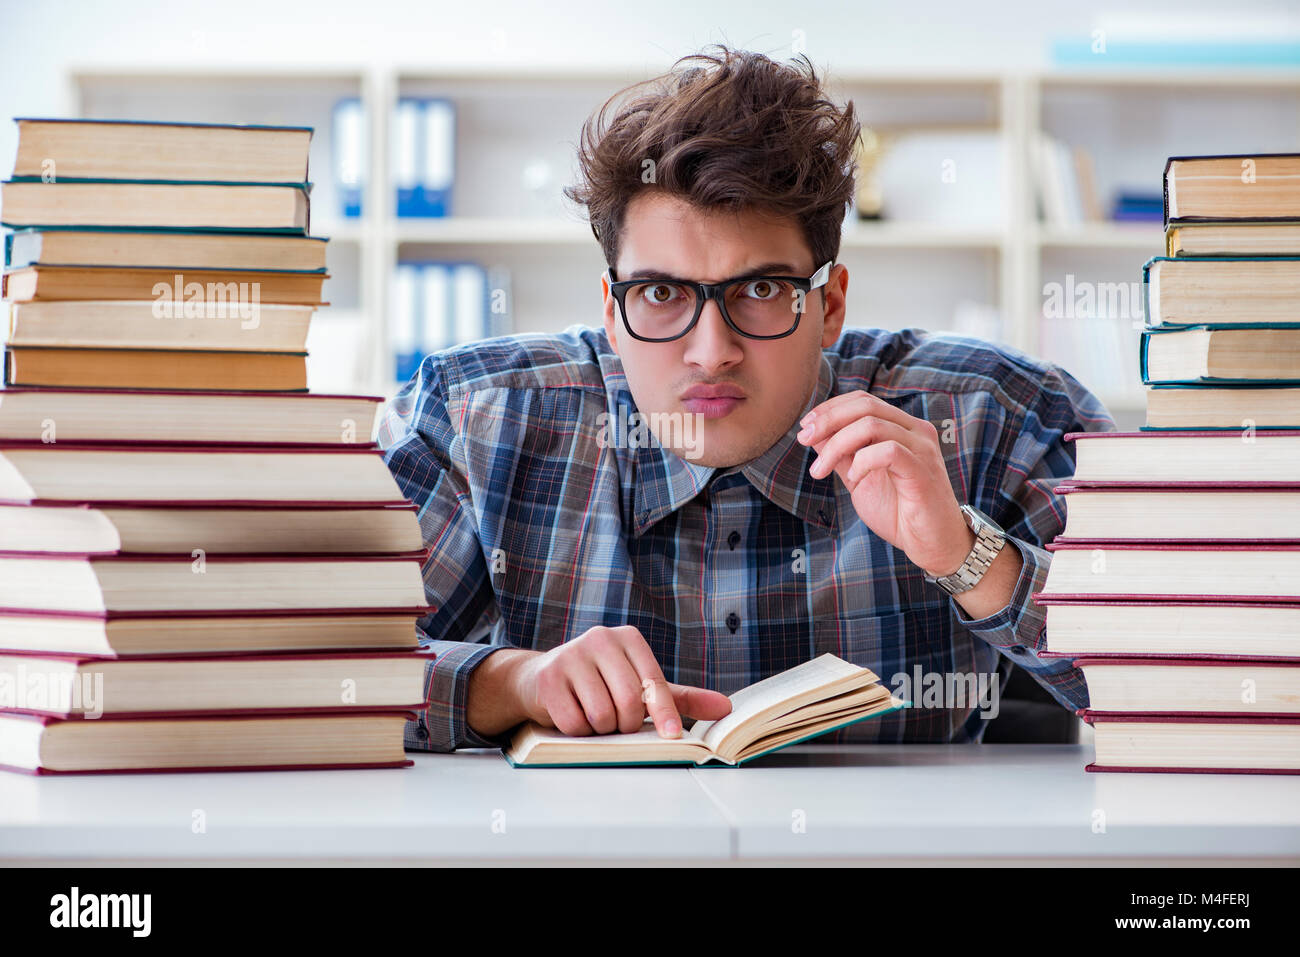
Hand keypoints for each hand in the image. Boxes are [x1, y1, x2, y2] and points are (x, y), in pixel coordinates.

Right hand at [509, 625, 731, 738]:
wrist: (540, 679)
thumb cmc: (600, 683)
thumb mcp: (639, 686)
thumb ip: (680, 697)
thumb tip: (725, 707)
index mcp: (628, 638)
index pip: (654, 681)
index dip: (665, 712)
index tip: (673, 735)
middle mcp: (600, 638)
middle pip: (629, 702)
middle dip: (626, 724)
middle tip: (616, 722)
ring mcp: (571, 655)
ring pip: (602, 715)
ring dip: (601, 730)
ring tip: (594, 717)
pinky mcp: (548, 678)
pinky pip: (574, 722)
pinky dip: (577, 732)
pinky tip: (573, 716)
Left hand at [796, 390, 973, 576]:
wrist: (932, 544)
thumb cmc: (900, 512)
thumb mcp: (860, 478)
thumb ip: (842, 455)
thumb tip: (814, 433)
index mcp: (902, 428)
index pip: (863, 400)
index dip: (830, 408)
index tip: (805, 427)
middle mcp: (915, 431)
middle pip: (866, 406)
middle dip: (828, 420)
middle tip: (804, 439)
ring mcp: (922, 448)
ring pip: (872, 425)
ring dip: (837, 445)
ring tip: (821, 469)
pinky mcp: (923, 471)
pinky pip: (888, 451)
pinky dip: (863, 461)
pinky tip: (854, 479)